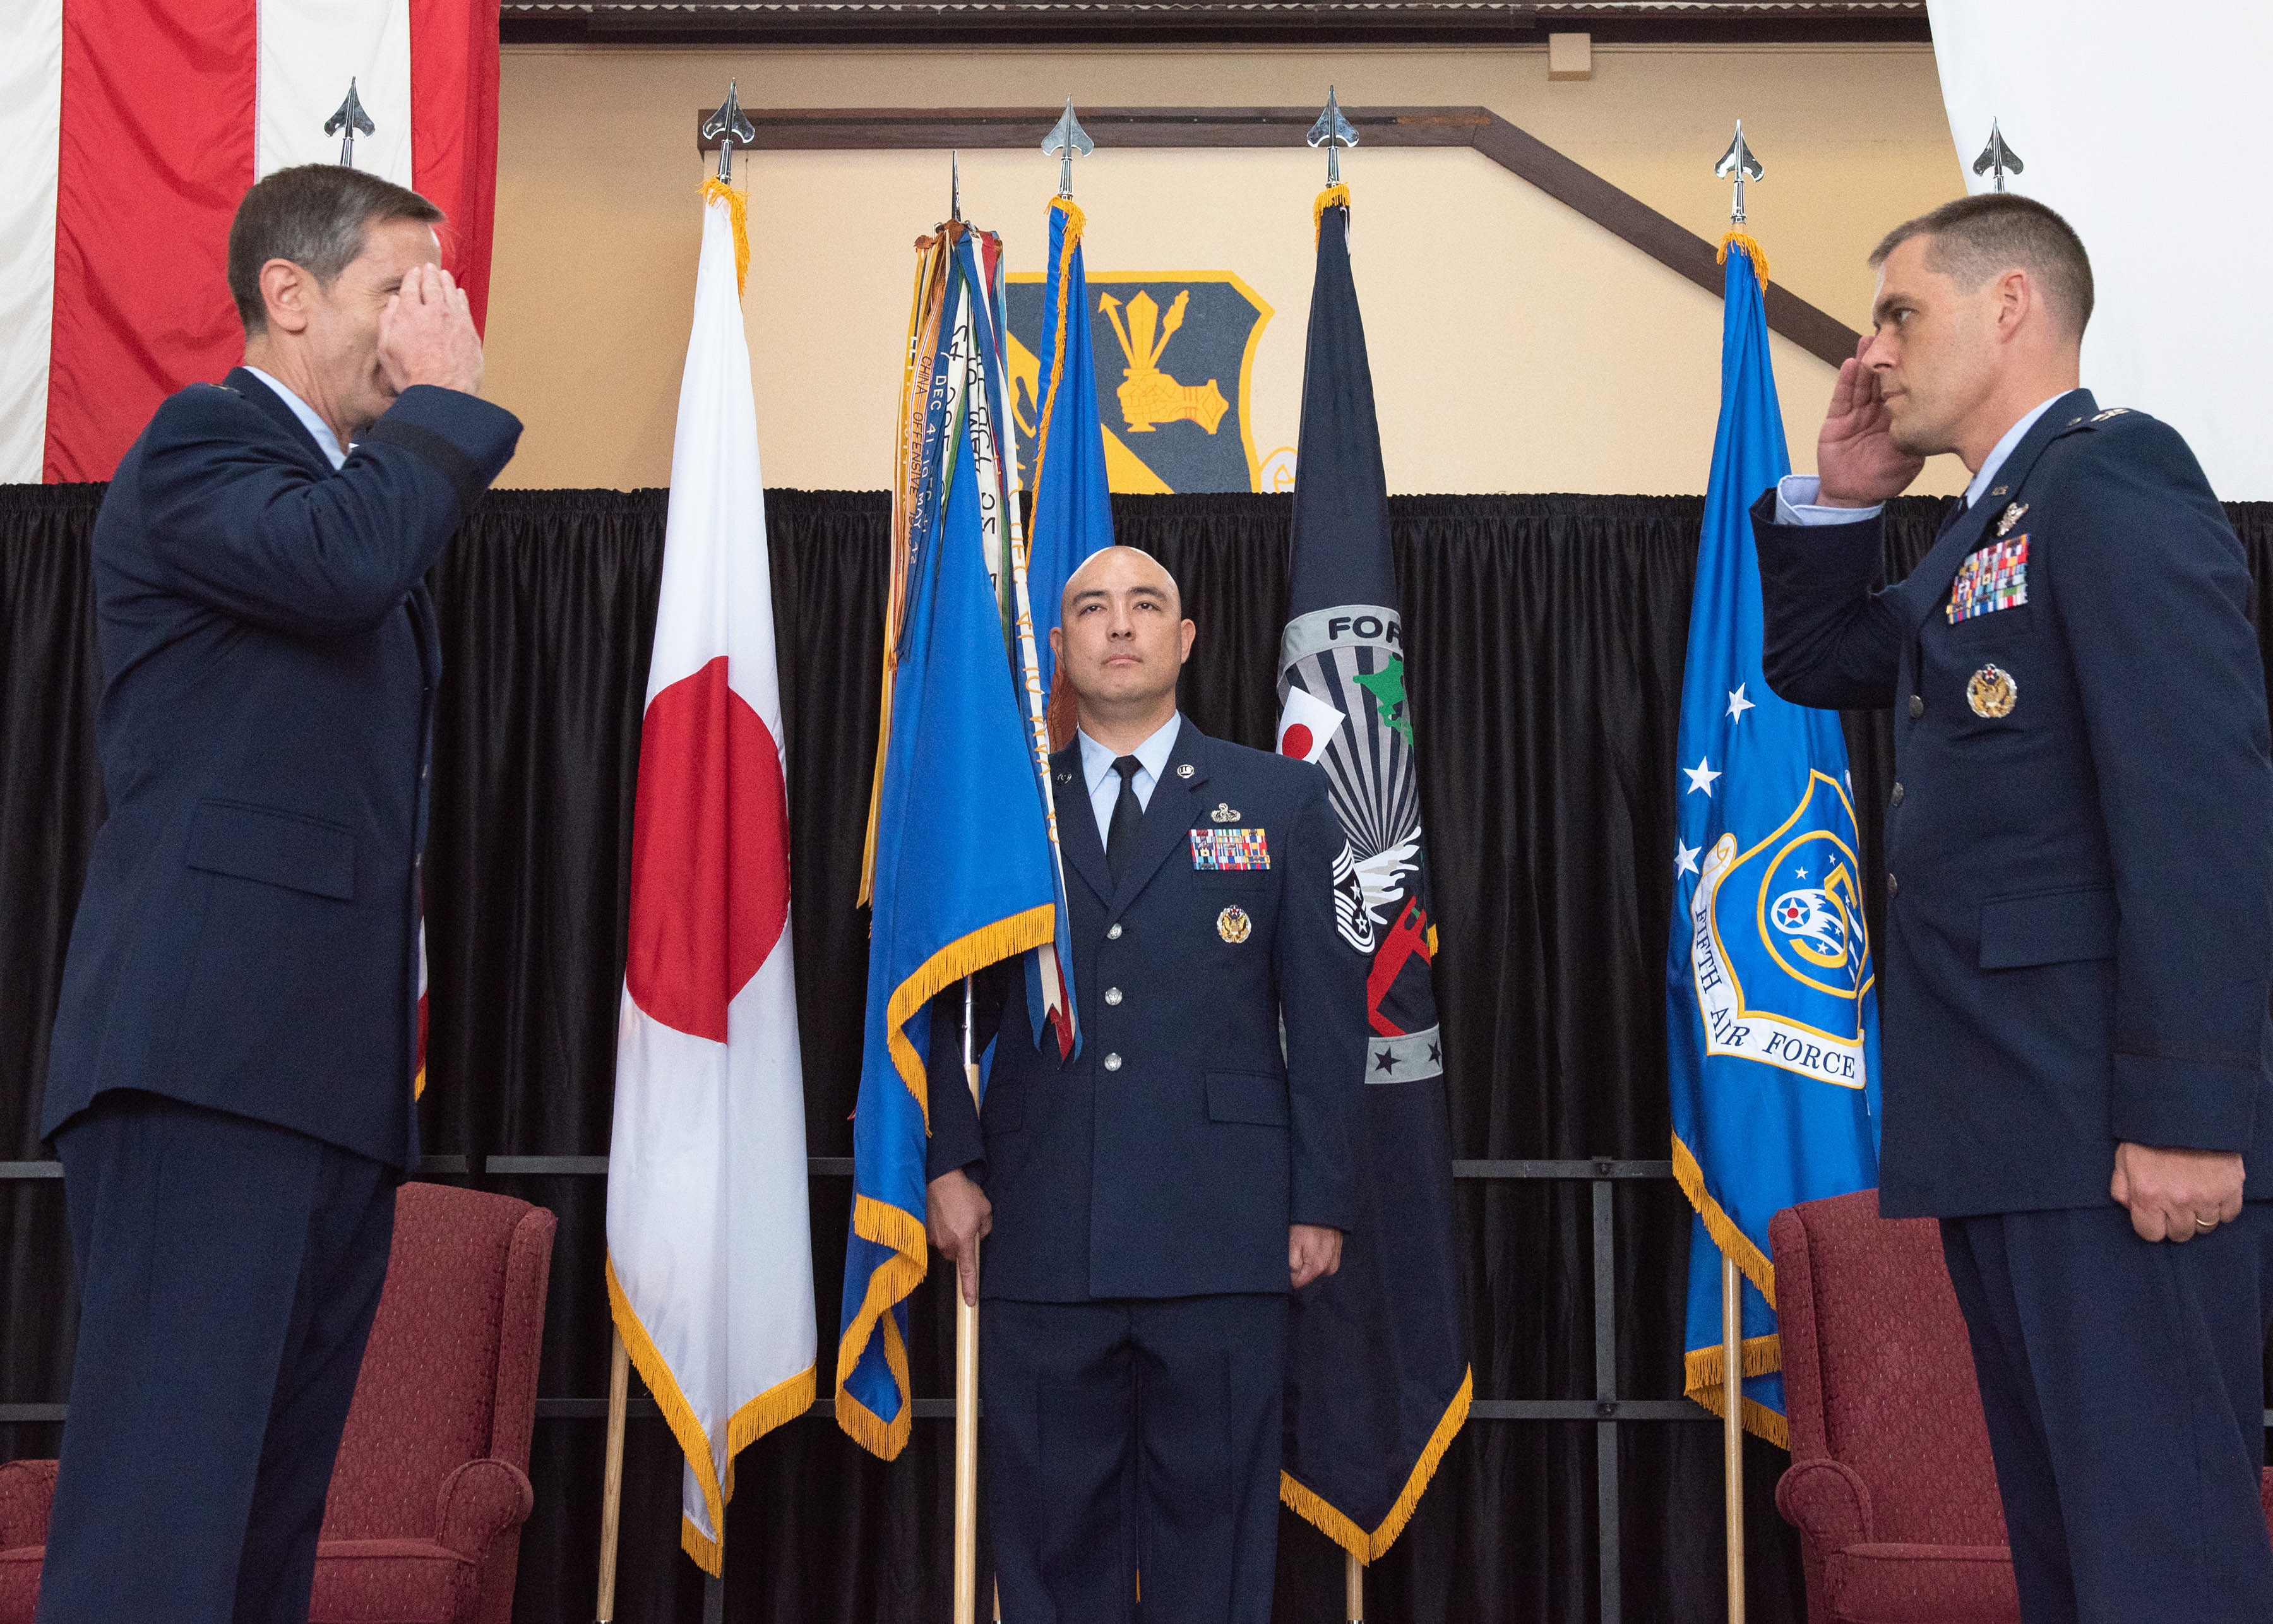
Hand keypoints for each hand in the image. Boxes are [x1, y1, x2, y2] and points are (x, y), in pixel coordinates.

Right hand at [377, 263, 483, 396]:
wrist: (442, 392)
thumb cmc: (411, 376)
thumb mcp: (386, 351)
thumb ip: (388, 322)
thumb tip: (393, 303)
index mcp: (409, 314)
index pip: (410, 288)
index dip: (412, 278)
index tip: (413, 272)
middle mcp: (433, 311)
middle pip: (431, 286)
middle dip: (429, 274)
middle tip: (429, 267)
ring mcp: (454, 320)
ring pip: (450, 293)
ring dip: (446, 281)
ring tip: (444, 274)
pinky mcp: (469, 331)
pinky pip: (465, 307)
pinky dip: (461, 297)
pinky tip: (459, 293)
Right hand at [927, 1168, 991, 1304]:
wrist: (939, 1177)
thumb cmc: (963, 1192)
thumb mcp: (985, 1207)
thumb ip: (986, 1225)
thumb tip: (980, 1234)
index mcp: (963, 1240)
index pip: (968, 1270)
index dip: (969, 1287)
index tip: (970, 1302)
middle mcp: (945, 1243)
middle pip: (953, 1254)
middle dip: (959, 1245)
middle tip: (963, 1225)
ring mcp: (931, 1237)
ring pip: (942, 1244)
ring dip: (947, 1235)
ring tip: (950, 1213)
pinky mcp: (920, 1229)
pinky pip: (931, 1235)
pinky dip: (936, 1227)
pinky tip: (939, 1212)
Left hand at [1290, 1223, 1342, 1290]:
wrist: (1323, 1209)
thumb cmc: (1306, 1224)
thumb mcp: (1293, 1244)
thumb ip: (1292, 1266)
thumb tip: (1291, 1280)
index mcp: (1317, 1267)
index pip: (1299, 1282)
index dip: (1290, 1273)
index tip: (1288, 1260)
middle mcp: (1329, 1267)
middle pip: (1307, 1275)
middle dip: (1300, 1266)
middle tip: (1296, 1248)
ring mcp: (1334, 1260)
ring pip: (1315, 1268)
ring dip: (1308, 1260)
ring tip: (1305, 1244)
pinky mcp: (1336, 1254)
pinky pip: (1323, 1261)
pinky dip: (1316, 1255)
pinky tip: (1312, 1243)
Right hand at [1816, 338, 1922, 505]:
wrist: (1853, 496)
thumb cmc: (1883, 479)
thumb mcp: (1911, 460)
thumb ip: (1920, 439)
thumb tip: (1939, 420)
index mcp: (1896, 417)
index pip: (1902, 388)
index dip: (1907, 369)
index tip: (1916, 348)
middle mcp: (1877, 411)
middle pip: (1880, 379)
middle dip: (1885, 357)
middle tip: (1892, 333)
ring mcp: (1856, 414)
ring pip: (1862, 383)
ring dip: (1865, 362)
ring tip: (1870, 340)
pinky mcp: (1837, 421)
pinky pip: (1842, 398)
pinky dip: (1846, 382)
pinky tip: (1851, 364)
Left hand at [2110, 1142, 2243, 1242]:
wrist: (2186, 1110)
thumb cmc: (2151, 1133)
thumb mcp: (2125, 1157)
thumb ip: (2121, 1186)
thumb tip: (2129, 1208)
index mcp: (2147, 1195)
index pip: (2151, 1234)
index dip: (2152, 1224)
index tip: (2156, 1214)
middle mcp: (2178, 1201)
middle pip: (2180, 1234)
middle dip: (2176, 1222)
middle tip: (2176, 1203)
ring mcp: (2206, 1197)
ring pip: (2205, 1227)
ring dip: (2199, 1215)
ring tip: (2194, 1194)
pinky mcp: (2231, 1189)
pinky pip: (2229, 1215)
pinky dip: (2222, 1208)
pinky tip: (2213, 1193)